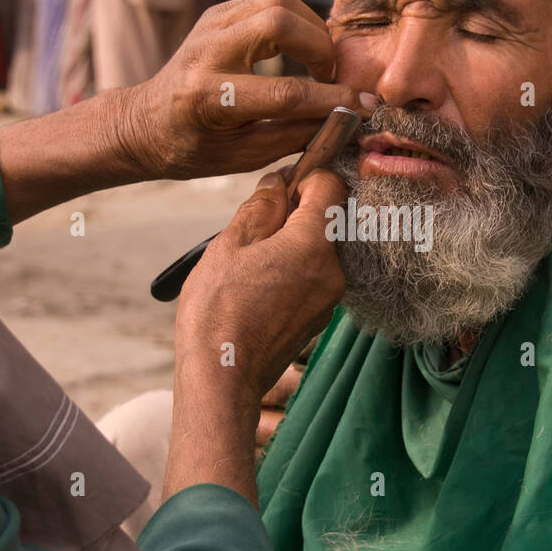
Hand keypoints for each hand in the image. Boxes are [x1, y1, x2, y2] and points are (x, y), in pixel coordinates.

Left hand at [118, 0, 362, 180]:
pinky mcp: (218, 13)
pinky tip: (301, 48)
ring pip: (278, 0)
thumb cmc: (192, 149)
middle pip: (280, 23)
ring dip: (312, 28)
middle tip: (330, 77)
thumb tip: (344, 118)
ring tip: (319, 62)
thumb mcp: (241, 158)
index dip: (332, 99)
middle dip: (321, 48)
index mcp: (209, 98)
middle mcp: (208, 52)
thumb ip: (293, 135)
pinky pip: (270, 0)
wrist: (144, 122)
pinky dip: (297, 20)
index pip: (285, 93)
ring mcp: (211, 24)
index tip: (364, 106)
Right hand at [164, 168, 345, 503]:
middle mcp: (333, 269)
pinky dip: (291, 273)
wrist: (223, 375)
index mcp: (313, 243)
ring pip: (317, 251)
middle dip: (294, 215)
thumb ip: (261, 207)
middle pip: (325, 220)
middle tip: (254, 228)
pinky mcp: (319, 318)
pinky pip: (311, 279)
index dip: (306, 176)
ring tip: (250, 264)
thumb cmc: (218, 309)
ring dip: (290, 245)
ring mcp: (329, 297)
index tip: (281, 186)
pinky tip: (258, 288)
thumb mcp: (230, 245)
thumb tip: (279, 184)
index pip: (330, 185)